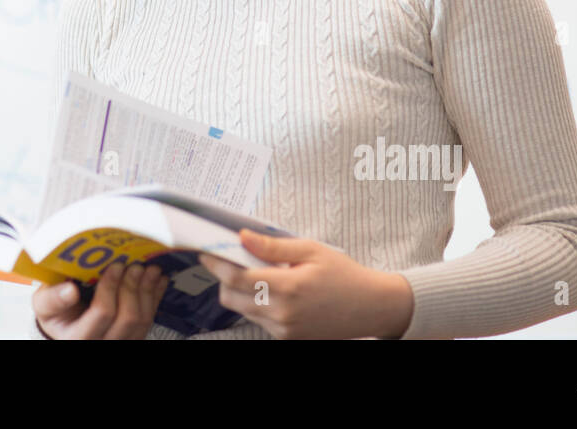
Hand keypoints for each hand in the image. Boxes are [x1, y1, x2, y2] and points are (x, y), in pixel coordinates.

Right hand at [32, 262, 170, 338]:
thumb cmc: (56, 312)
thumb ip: (52, 298)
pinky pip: (150, 320)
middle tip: (135, 265)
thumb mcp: (44, 304)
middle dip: (132, 288)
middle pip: (127, 319)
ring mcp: (121, 342)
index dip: (111, 288)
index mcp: (78, 338)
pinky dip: (155, 297)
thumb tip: (70, 291)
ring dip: (148, 292)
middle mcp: (103, 344)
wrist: (65, 325)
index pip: (102, 314)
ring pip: (142, 321)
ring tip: (150, 269)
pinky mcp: (133, 338)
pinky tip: (158, 280)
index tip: (115, 266)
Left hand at [196, 229, 413, 338]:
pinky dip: (256, 303)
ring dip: (239, 291)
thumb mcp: (310, 250)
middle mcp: (282, 314)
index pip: (236, 277)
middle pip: (230, 297)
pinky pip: (258, 319)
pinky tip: (274, 290)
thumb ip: (272, 246)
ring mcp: (284, 331)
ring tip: (260, 273)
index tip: (206, 250)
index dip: (216, 263)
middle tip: (233, 259)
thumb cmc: (343, 274)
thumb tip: (241, 237)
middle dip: (224, 277)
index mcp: (288, 288)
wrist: (371, 307)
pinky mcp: (287, 339)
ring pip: (241, 310)